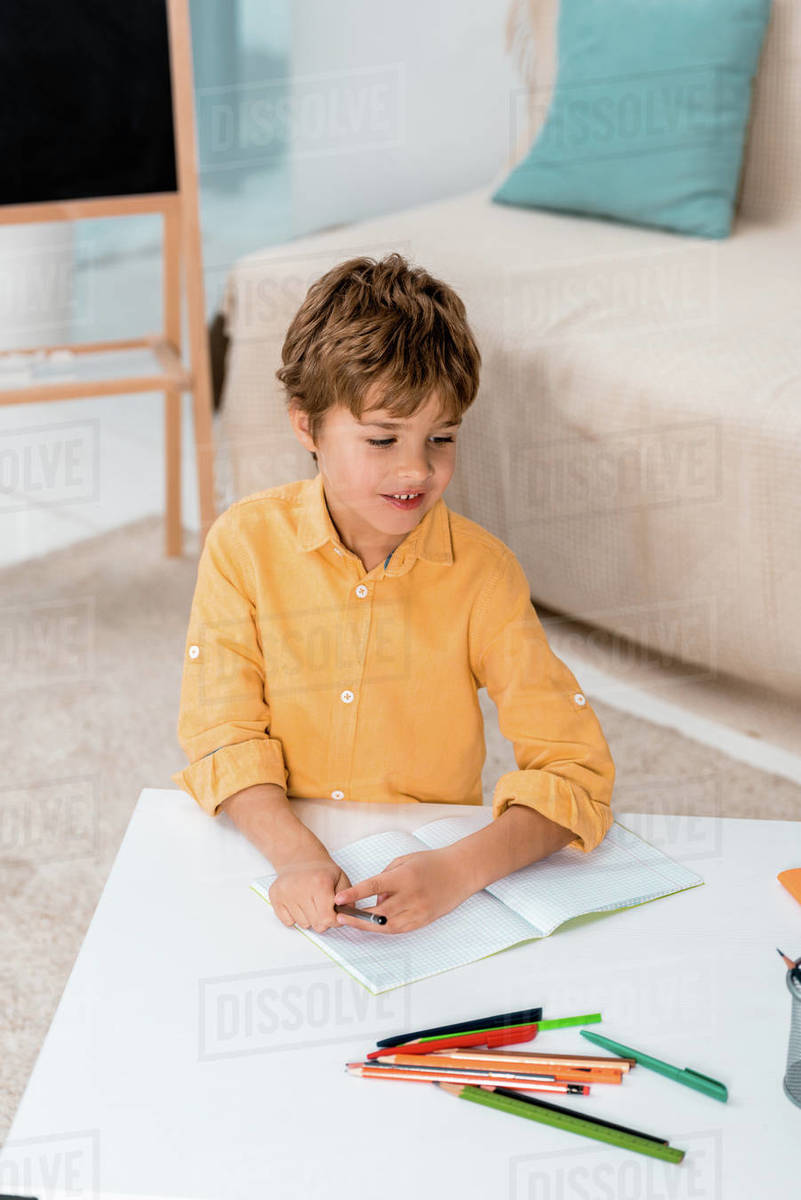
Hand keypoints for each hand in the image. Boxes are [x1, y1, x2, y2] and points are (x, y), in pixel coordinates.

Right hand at [268, 859, 351, 933]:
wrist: (300, 858)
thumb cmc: (321, 871)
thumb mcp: (342, 879)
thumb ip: (349, 900)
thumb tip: (347, 917)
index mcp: (320, 884)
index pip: (327, 919)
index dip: (334, 920)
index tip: (335, 913)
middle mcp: (301, 888)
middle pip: (316, 925)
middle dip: (322, 920)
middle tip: (322, 906)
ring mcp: (286, 893)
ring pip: (303, 924)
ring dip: (309, 918)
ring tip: (310, 902)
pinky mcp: (275, 896)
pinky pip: (288, 922)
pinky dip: (295, 917)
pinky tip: (299, 903)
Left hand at [332, 847, 473, 933]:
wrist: (460, 872)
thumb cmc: (431, 862)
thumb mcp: (404, 861)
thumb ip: (385, 878)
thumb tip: (374, 898)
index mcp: (405, 877)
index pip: (373, 886)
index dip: (354, 894)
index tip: (338, 900)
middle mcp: (411, 896)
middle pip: (378, 912)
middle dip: (356, 916)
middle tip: (339, 916)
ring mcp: (418, 911)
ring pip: (387, 926)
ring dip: (367, 925)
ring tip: (352, 922)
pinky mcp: (424, 921)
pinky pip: (400, 929)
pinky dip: (384, 929)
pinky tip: (373, 925)